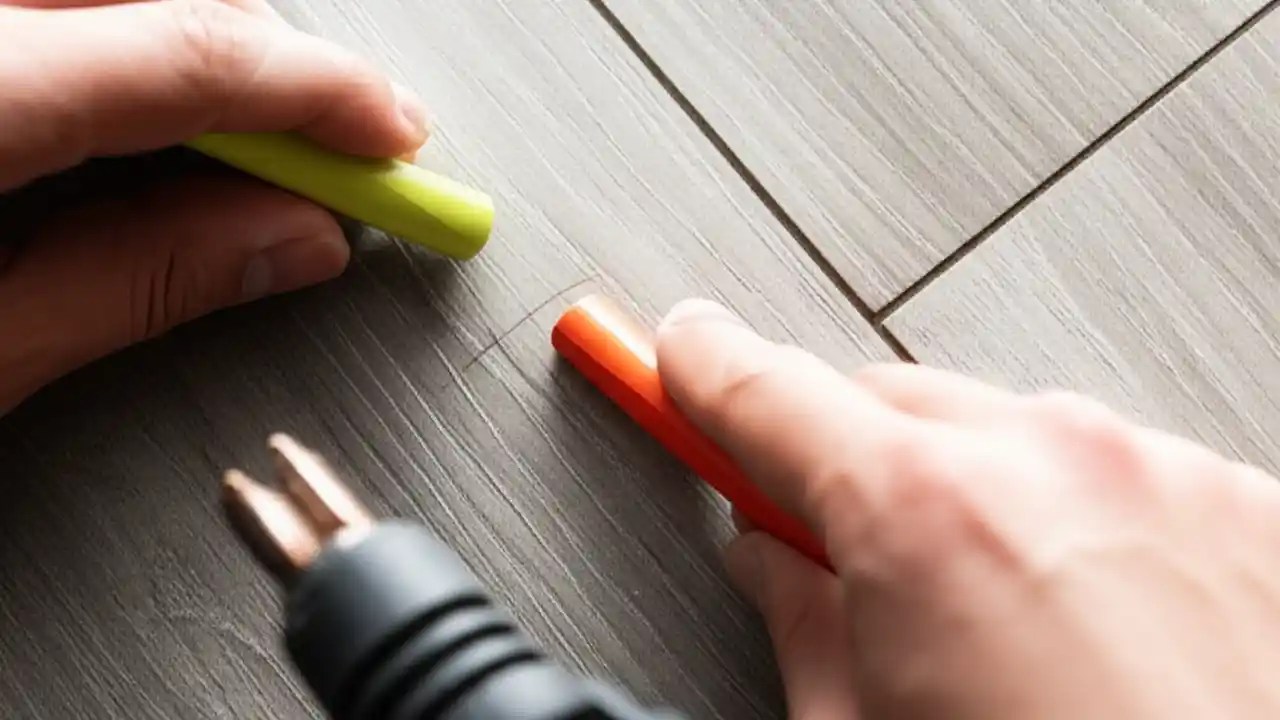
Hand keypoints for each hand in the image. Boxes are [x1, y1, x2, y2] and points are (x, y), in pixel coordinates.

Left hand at [0, 0, 429, 412]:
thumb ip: (134, 282)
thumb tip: (289, 239)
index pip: (192, 53)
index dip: (323, 91)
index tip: (395, 139)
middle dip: (276, 60)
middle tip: (341, 148)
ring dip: (208, 52)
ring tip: (257, 140)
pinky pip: (59, 9)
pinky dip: (131, 45)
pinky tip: (150, 117)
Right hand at [656, 299, 1279, 718]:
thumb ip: (800, 624)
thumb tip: (774, 564)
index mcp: (926, 517)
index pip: (765, 395)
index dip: (703, 373)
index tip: (681, 356)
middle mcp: (1051, 465)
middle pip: (890, 404)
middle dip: (846, 459)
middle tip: (831, 542)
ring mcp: (1161, 478)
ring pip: (1007, 434)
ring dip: (969, 493)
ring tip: (987, 621)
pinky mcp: (1245, 509)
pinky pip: (1116, 472)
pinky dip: (1075, 519)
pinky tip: (1082, 621)